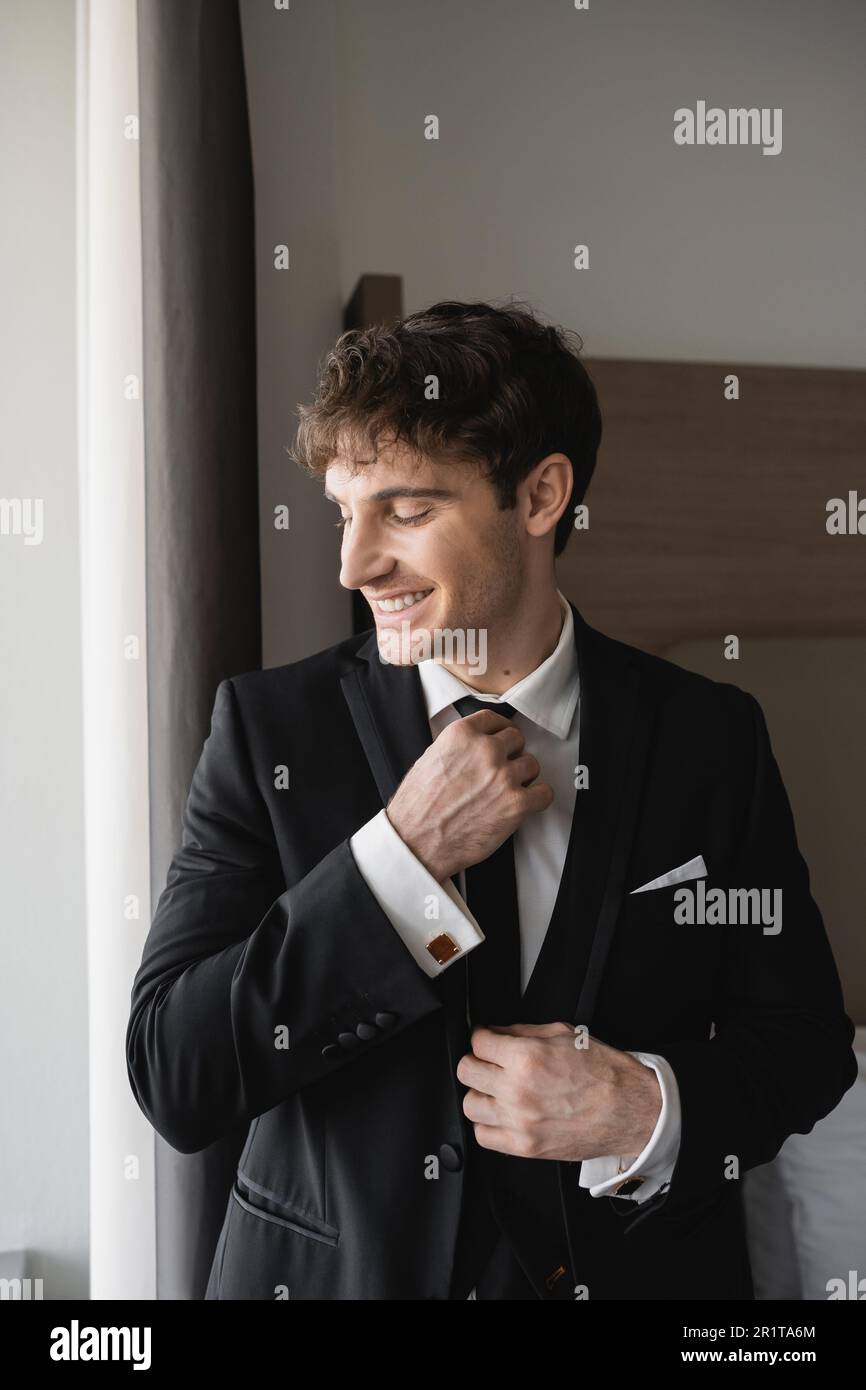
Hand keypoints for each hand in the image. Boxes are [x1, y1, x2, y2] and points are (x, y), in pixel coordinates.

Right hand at [385, 709, 552, 881]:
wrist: (417, 842)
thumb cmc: (417, 807)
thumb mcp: (430, 760)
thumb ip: (458, 747)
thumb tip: (474, 747)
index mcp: (461, 735)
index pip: (494, 719)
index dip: (500, 730)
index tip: (502, 738)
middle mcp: (485, 750)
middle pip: (516, 739)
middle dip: (511, 754)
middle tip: (501, 769)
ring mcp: (503, 776)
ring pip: (532, 764)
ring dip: (523, 776)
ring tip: (508, 790)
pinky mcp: (516, 804)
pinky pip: (544, 793)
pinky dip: (538, 799)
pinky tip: (525, 803)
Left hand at [455, 1023, 661, 1160]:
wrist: (630, 1110)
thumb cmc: (604, 1073)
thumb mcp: (563, 1034)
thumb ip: (522, 1032)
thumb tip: (496, 1032)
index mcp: (527, 1058)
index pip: (478, 1042)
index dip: (482, 1037)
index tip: (486, 1040)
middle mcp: (518, 1090)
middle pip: (467, 1072)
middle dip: (477, 1061)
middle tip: (489, 1061)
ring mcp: (519, 1121)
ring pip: (470, 1104)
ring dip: (480, 1093)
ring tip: (497, 1089)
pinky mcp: (525, 1146)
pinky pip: (483, 1135)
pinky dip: (488, 1123)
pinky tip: (502, 1113)